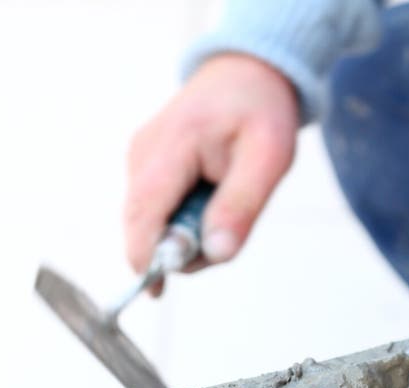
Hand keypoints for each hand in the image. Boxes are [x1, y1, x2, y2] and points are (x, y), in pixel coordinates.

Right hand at [125, 53, 298, 292]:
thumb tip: (215, 254)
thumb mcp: (269, 157)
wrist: (247, 73)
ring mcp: (139, 161)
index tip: (157, 292)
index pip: (142, 214)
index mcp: (171, 145)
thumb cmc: (261, 112)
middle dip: (178, 248)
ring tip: (222, 205)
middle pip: (142, 227)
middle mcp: (143, 154)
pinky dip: (182, 222)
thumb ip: (241, 207)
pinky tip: (208, 201)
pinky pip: (156, 214)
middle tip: (225, 235)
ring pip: (149, 224)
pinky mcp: (144, 169)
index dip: (145, 259)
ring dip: (185, 235)